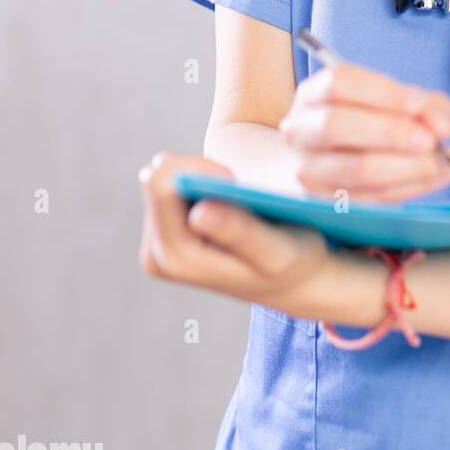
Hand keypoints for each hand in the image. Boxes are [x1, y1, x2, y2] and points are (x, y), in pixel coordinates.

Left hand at [138, 152, 336, 319]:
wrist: (292, 281)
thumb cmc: (293, 263)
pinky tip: (228, 204)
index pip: (163, 185)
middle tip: (237, 190)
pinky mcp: (163, 234)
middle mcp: (158, 254)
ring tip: (236, 202)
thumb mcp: (276, 251)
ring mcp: (157, 245)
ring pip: (164, 178)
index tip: (233, 179)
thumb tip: (197, 213)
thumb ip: (239, 232)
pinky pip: (171, 186)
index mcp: (178, 258)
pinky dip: (201, 183)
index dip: (198, 168)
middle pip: (158, 178)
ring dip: (202, 177)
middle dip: (199, 171)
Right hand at [278, 61, 449, 202]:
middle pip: (337, 125)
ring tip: (440, 162)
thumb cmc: (369, 123)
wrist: (329, 165)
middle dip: (392, 132)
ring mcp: (308, 172)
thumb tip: (441, 126)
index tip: (419, 105)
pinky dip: (410, 187)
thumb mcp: (395, 102)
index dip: (383, 93)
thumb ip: (425, 105)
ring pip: (356, 168)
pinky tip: (433, 177)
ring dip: (407, 166)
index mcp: (312, 95)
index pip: (339, 84)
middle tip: (431, 140)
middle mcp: (300, 132)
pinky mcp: (326, 207)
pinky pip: (372, 198)